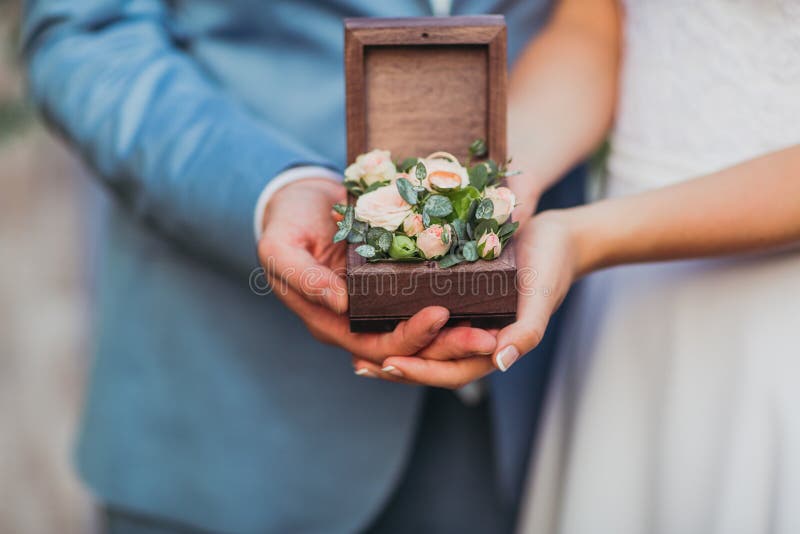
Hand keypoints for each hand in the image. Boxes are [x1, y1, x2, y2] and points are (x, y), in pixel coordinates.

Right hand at [258, 179, 496, 366]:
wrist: (300, 196)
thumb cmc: (285, 222)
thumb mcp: (279, 247)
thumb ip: (303, 276)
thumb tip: (339, 304)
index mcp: (329, 321)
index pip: (374, 346)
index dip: (409, 337)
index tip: (440, 315)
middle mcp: (357, 320)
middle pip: (407, 347)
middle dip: (446, 346)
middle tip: (486, 338)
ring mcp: (378, 303)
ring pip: (421, 330)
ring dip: (456, 333)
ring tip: (493, 327)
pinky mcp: (394, 282)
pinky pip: (424, 300)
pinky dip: (453, 303)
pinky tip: (484, 297)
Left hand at [361, 211, 579, 386]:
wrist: (557, 235)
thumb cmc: (552, 265)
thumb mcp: (541, 295)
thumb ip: (526, 332)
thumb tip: (500, 363)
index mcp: (494, 346)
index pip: (452, 370)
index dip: (420, 371)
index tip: (388, 364)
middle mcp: (476, 337)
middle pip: (432, 362)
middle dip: (397, 365)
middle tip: (358, 362)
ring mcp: (465, 319)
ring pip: (425, 343)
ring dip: (394, 346)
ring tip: (357, 345)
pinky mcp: (457, 299)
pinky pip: (426, 315)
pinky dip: (402, 318)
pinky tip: (375, 312)